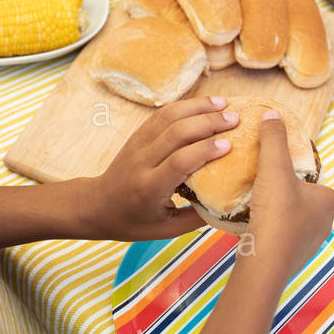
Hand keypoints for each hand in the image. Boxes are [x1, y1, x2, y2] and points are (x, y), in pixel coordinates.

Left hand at [84, 97, 238, 241]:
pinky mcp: (137, 135)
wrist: (97, 206)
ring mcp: (137, 145)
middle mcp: (142, 162)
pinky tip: (204, 104)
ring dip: (197, 107)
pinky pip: (161, 115)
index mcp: (149, 188)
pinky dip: (184, 106)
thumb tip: (230, 205)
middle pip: (176, 133)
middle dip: (208, 122)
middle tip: (235, 119)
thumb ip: (197, 218)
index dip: (205, 150)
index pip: (178, 162)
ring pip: (168, 117)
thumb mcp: (166, 229)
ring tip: (223, 104)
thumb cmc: (134, 222)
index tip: (229, 144)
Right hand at [239, 111, 333, 284]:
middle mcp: (326, 227)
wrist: (265, 262)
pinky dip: (274, 235)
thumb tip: (272, 114)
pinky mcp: (291, 262)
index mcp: (331, 204)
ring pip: (300, 226)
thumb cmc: (277, 214)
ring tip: (262, 209)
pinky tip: (257, 229)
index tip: (294, 180)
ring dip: (285, 218)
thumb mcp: (274, 168)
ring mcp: (309, 247)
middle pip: (314, 208)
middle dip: (298, 201)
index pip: (330, 192)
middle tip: (275, 192)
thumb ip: (274, 140)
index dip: (315, 185)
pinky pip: (285, 242)